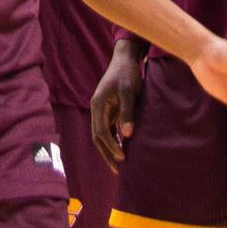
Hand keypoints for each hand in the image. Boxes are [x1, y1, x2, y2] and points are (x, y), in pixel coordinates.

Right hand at [89, 39, 145, 168]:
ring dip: (110, 149)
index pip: (100, 131)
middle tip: (118, 170)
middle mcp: (97, 109)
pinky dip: (114, 140)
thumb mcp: (129, 91)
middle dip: (107, 153)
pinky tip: (124, 149)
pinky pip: (109, 129)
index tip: (122, 157)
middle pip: (98, 136)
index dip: (111, 146)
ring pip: (103, 134)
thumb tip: (126, 135)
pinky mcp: (110, 109)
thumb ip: (127, 112)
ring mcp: (103, 110)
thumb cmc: (127, 72)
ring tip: (120, 164)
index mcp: (97, 104)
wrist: (126, 57)